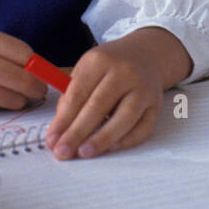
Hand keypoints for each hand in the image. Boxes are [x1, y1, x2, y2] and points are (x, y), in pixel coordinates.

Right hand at [0, 23, 46, 114]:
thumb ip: (0, 50)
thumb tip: (36, 68)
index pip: (26, 55)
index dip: (37, 66)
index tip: (40, 72)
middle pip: (26, 79)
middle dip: (36, 88)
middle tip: (37, 90)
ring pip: (15, 98)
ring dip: (18, 99)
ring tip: (7, 93)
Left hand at [45, 27, 191, 160]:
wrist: (145, 55)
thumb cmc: (109, 67)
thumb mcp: (87, 70)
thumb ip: (71, 96)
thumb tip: (59, 130)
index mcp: (100, 60)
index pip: (78, 93)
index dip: (63, 119)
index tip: (51, 140)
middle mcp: (124, 72)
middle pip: (98, 106)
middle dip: (77, 133)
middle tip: (63, 152)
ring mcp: (143, 89)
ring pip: (124, 118)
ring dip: (102, 139)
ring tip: (84, 153)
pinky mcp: (156, 105)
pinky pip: (143, 128)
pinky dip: (127, 140)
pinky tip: (111, 148)